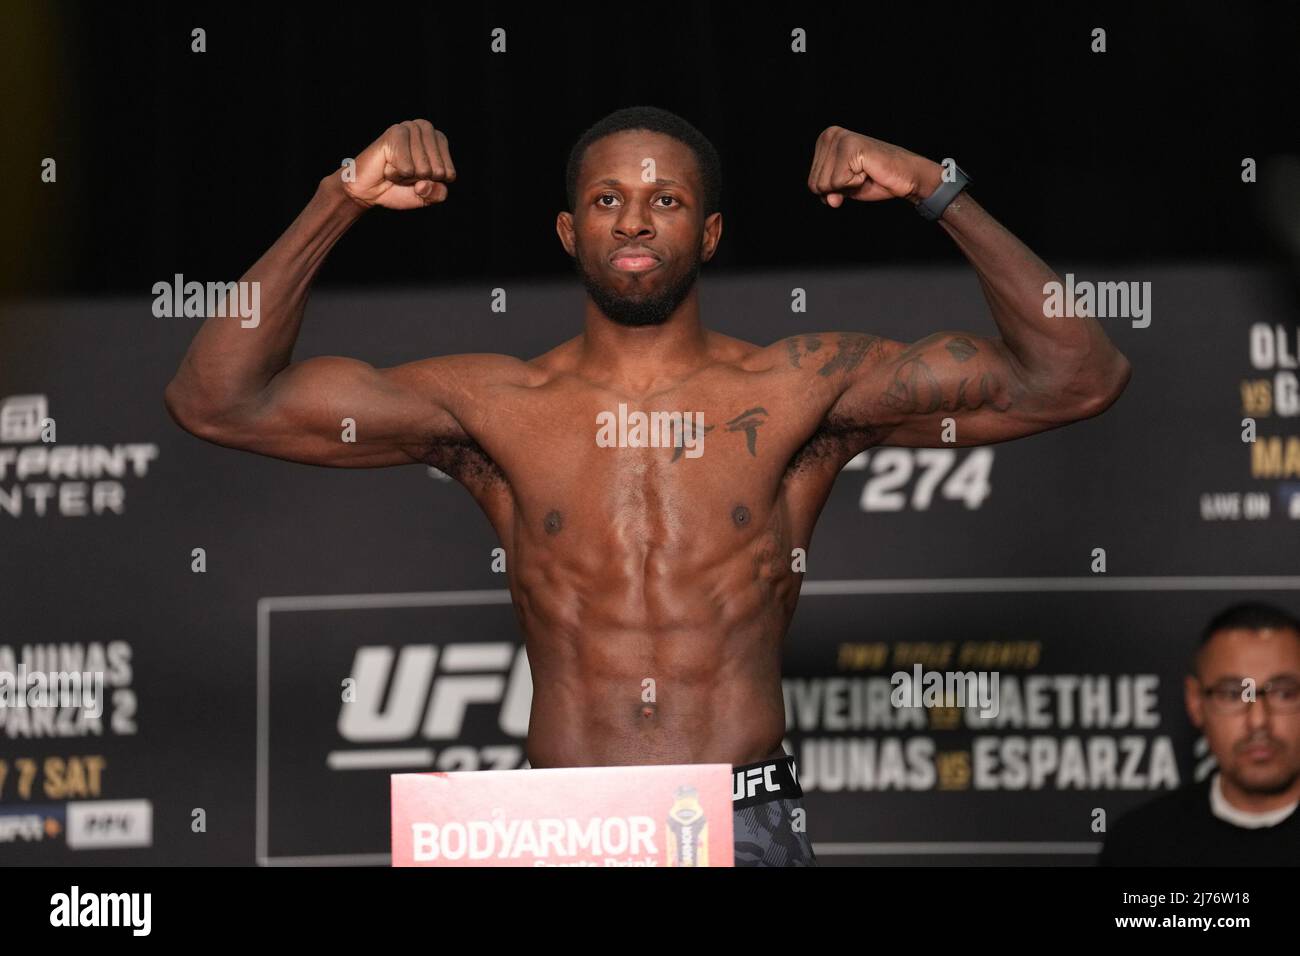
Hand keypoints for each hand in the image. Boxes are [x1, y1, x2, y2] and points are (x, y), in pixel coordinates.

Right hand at [342, 119, 456, 209]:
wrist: (369, 190)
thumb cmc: (399, 188)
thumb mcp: (426, 197)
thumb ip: (439, 193)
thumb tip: (425, 182)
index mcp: (439, 141)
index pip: (449, 174)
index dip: (431, 185)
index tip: (417, 178)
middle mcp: (426, 129)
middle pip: (438, 171)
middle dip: (420, 180)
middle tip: (404, 173)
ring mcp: (410, 127)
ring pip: (424, 168)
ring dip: (407, 177)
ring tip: (396, 168)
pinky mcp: (395, 132)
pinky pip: (407, 167)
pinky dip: (397, 174)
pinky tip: (388, 164)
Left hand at [807, 126, 935, 206]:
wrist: (905, 177)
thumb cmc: (876, 179)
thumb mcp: (843, 189)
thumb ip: (828, 193)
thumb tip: (828, 199)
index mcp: (824, 141)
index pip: (812, 183)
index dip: (834, 190)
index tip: (853, 177)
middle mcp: (830, 135)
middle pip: (816, 184)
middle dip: (840, 189)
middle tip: (861, 175)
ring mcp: (840, 139)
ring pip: (825, 184)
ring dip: (847, 186)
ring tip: (864, 172)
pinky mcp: (851, 147)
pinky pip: (838, 182)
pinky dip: (855, 184)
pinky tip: (868, 171)